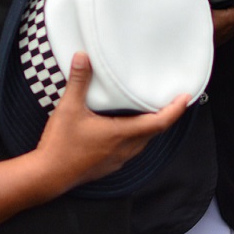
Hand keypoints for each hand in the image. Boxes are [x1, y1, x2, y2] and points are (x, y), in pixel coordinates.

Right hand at [34, 52, 189, 191]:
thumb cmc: (61, 145)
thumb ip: (78, 82)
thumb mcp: (68, 109)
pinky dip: (136, 137)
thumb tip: (83, 57)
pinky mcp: (109, 165)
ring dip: (150, 128)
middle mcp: (125, 148)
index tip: (185, 98)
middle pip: (154, 132)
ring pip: (143, 142)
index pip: (159, 122)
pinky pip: (131, 149)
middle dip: (165, 116)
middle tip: (171, 101)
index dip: (175, 110)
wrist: (48, 176)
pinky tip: (126, 130)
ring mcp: (118, 160)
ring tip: (150, 112)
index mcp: (121, 134)